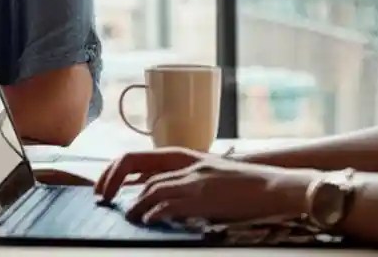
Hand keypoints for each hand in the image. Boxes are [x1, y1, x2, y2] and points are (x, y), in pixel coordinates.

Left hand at [98, 149, 314, 225]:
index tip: (103, 187)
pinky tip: (146, 220)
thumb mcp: (208, 175)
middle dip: (112, 180)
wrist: (276, 187)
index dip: (114, 170)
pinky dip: (154, 212)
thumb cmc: (244, 185)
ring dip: (132, 203)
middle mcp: (185, 164)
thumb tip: (153, 194)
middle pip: (134, 165)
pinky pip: (169, 205)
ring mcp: (193, 179)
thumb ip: (182, 180)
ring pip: (150, 188)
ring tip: (125, 216)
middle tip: (102, 198)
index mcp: (184, 156)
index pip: (137, 156)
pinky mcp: (203, 198)